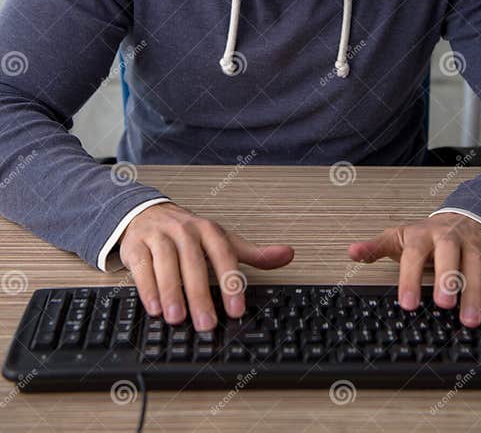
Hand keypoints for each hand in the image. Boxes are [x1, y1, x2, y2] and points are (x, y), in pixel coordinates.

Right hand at [118, 202, 294, 329]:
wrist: (147, 214)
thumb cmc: (188, 234)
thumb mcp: (221, 240)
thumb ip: (253, 253)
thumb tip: (287, 255)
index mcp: (208, 229)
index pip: (223, 254)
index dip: (230, 282)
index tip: (236, 310)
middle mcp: (184, 230)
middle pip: (193, 262)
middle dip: (200, 294)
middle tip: (206, 323)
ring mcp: (158, 236)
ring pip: (166, 263)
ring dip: (171, 292)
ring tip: (177, 318)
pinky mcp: (136, 245)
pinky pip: (142, 266)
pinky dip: (147, 287)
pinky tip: (154, 307)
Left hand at [348, 213, 480, 327]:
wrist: (461, 215)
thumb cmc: (426, 235)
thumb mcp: (399, 238)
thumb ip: (376, 248)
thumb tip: (351, 252)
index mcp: (422, 233)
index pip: (414, 253)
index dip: (410, 277)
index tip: (407, 304)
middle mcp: (449, 234)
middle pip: (449, 251)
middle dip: (447, 277)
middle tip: (444, 305)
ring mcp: (473, 239)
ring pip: (476, 262)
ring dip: (475, 291)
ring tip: (471, 320)